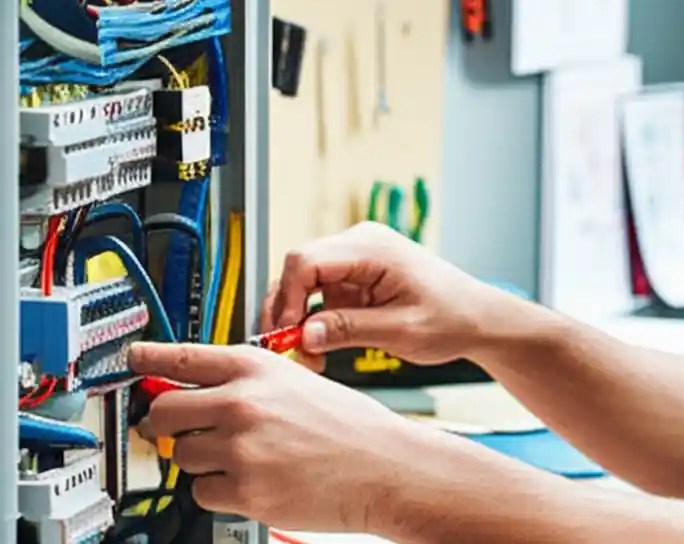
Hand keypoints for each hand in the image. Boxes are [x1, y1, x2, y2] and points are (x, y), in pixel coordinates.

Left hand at [128, 341, 442, 531]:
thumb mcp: (299, 381)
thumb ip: (248, 383)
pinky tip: (255, 481)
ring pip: (183, 455)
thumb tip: (198, 393)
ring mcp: (241, 447)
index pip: (182, 357)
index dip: (148, 358)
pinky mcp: (245, 490)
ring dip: (203, 460)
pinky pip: (202, 492)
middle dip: (166, 424)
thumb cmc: (352, 426)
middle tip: (181, 430)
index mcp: (257, 368)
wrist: (385, 466)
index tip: (132, 359)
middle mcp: (242, 402)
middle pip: (164, 411)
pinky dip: (221, 491)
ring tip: (245, 458)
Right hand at [261, 221, 511, 368]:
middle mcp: (360, 244)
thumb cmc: (452, 318)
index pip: (306, 260)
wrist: (477, 318)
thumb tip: (303, 334)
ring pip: (303, 285)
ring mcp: (357, 260)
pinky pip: (320, 295)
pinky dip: (314, 322)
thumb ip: (349, 329)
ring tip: (310, 359)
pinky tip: (321, 350)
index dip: (289, 298)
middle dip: (287, 313)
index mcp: (372, 248)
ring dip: (298, 322)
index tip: (288, 335)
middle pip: (298, 270)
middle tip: (290, 353)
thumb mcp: (400, 330)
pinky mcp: (356, 278)